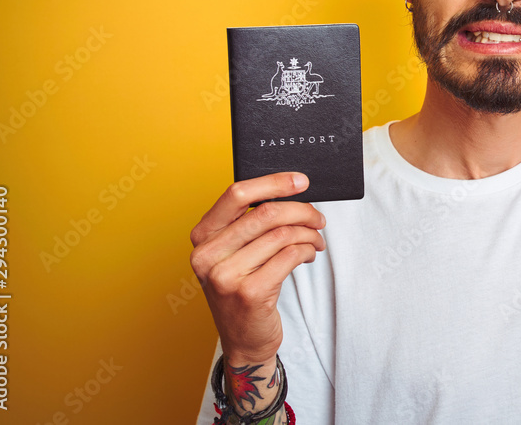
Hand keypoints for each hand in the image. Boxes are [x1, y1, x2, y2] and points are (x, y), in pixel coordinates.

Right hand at [189, 172, 325, 364]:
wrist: (244, 340)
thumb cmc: (243, 289)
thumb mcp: (235, 254)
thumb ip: (250, 224)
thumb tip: (290, 192)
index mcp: (203, 236)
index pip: (237, 194)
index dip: (273, 183)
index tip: (301, 181)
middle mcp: (208, 254)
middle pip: (266, 213)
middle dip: (302, 211)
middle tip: (318, 218)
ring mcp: (226, 275)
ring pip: (283, 234)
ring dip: (309, 234)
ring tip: (316, 240)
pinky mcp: (250, 293)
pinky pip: (290, 256)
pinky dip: (307, 251)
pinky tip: (309, 255)